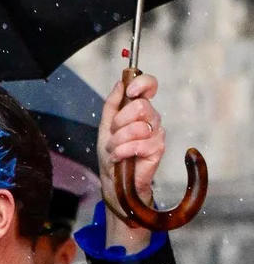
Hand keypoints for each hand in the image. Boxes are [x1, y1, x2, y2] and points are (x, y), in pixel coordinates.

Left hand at [99, 72, 165, 252]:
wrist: (114, 181)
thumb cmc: (112, 155)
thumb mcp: (105, 126)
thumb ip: (112, 104)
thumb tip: (120, 83)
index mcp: (140, 110)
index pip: (150, 85)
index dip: (142, 83)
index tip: (130, 92)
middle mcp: (151, 118)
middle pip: (140, 106)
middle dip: (119, 123)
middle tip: (113, 136)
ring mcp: (156, 133)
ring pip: (137, 126)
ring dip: (118, 141)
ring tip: (115, 151)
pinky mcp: (158, 148)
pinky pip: (139, 143)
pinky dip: (123, 151)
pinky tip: (120, 157)